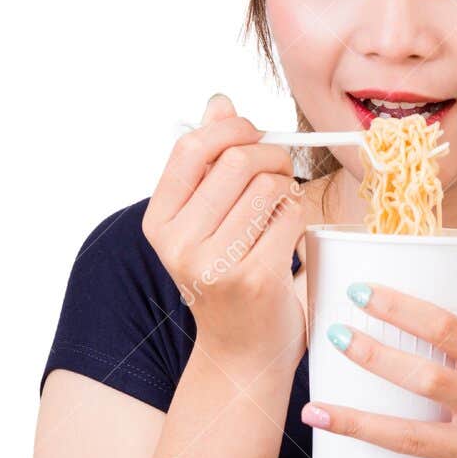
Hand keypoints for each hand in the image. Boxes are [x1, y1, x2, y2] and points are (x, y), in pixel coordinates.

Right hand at [142, 94, 306, 376]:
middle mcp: (179, 244)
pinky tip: (288, 233)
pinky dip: (298, 215)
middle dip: (271, 154)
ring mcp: (216, 265)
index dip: (230, 128)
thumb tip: (219, 103)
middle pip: (238, 160)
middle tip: (281, 169)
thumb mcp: (204, 223)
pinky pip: (291, 215)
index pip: (191, 147)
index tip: (252, 133)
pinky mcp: (256, 279)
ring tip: (281, 208)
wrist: (242, 354)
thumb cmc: (227, 279)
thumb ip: (208, 164)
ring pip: (269, 185)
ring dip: (287, 187)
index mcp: (159, 223)